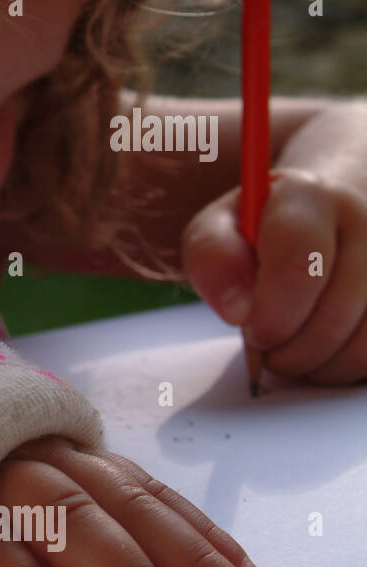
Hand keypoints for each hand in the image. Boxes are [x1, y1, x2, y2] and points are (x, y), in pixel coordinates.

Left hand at [182, 167, 366, 385]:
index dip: (272, 312)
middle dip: (290, 348)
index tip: (251, 330)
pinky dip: (344, 368)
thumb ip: (214, 260)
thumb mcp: (216, 230)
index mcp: (310, 197)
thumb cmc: (257, 231)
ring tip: (290, 354)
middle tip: (266, 346)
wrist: (320, 216)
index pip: (298, 263)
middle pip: (336, 311)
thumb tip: (240, 312)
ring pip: (364, 342)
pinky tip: (321, 356)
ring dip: (318, 365)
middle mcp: (366, 219)